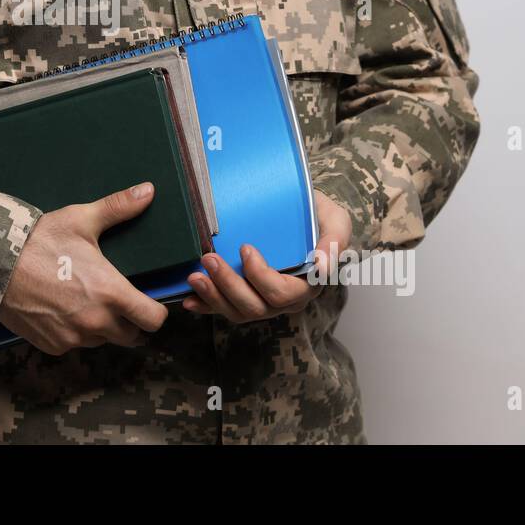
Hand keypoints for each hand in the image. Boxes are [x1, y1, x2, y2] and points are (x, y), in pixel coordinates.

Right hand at [0, 182, 169, 354]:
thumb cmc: (41, 240)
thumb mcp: (81, 219)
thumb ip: (118, 207)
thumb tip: (148, 190)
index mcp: (110, 293)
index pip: (153, 320)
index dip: (155, 311)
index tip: (148, 302)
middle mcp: (96, 322)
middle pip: (132, 337)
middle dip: (130, 322)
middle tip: (118, 302)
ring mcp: (73, 338)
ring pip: (102, 341)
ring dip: (102, 328)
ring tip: (87, 302)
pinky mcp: (52, 345)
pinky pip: (74, 345)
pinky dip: (74, 333)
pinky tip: (63, 310)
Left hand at [181, 191, 351, 322]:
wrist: (301, 213)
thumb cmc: (319, 217)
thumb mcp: (336, 222)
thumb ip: (334, 242)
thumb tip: (322, 266)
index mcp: (307, 285)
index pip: (281, 293)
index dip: (260, 277)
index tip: (245, 249)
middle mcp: (283, 299)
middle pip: (254, 306)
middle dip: (228, 285)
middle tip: (208, 259)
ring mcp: (261, 300)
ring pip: (236, 311)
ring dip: (213, 296)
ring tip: (194, 277)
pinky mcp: (243, 295)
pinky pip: (223, 308)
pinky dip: (205, 305)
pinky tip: (188, 299)